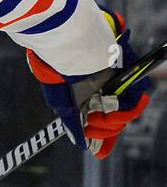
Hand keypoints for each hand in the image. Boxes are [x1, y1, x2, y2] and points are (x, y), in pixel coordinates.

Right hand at [26, 10, 151, 158]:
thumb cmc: (53, 60)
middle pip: (112, 117)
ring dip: (114, 123)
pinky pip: (134, 97)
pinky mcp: (126, 71)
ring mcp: (113, 79)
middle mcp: (99, 86)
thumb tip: (80, 143)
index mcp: (82, 90)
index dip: (100, 135)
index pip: (96, 116)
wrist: (63, 35)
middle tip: (96, 137)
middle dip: (105, 132)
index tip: (99, 152)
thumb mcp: (57, 95)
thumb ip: (71, 119)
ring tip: (101, 122)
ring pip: (124, 110)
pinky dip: (127, 110)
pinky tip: (114, 114)